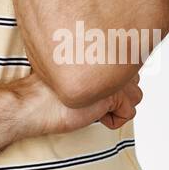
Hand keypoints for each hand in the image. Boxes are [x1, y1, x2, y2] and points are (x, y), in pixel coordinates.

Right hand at [8, 69, 142, 135]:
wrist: (32, 103)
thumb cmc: (48, 91)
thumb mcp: (73, 73)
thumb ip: (94, 66)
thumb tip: (116, 75)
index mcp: (96, 48)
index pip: (126, 62)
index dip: (114, 82)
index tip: (96, 89)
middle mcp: (107, 57)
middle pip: (134, 80)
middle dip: (119, 94)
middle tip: (95, 99)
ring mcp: (112, 75)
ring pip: (136, 96)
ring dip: (118, 107)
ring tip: (95, 107)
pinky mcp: (113, 94)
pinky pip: (129, 113)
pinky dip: (114, 120)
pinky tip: (95, 116)